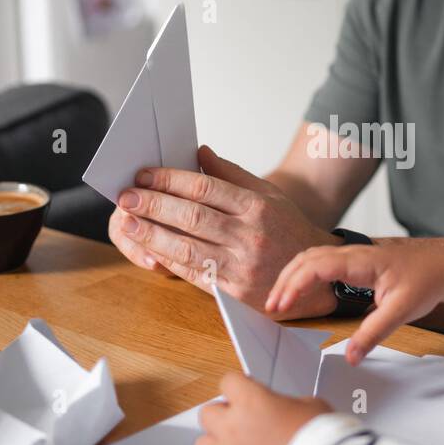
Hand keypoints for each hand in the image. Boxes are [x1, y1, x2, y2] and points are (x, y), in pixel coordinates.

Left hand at [108, 145, 340, 317]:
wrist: (317, 279)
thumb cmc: (289, 231)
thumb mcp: (269, 196)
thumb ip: (232, 174)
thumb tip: (199, 152)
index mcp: (258, 206)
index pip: (205, 187)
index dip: (170, 179)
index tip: (144, 174)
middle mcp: (250, 235)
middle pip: (192, 216)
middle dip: (154, 204)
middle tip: (126, 196)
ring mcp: (242, 266)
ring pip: (188, 246)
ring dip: (153, 234)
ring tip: (129, 221)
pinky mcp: (235, 292)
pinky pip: (195, 273)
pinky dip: (169, 260)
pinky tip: (150, 248)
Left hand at [185, 372, 330, 444]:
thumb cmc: (323, 441)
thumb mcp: (312, 405)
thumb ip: (287, 403)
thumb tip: (282, 409)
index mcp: (253, 401)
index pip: (228, 382)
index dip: (238, 387)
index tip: (245, 393)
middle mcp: (234, 427)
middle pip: (208, 413)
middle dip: (223, 416)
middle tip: (239, 422)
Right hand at [266, 243, 443, 363]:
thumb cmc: (426, 282)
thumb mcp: (402, 311)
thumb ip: (374, 333)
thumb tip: (350, 356)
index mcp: (362, 261)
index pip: (316, 266)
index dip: (294, 285)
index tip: (281, 306)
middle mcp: (354, 253)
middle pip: (307, 259)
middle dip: (285, 281)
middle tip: (272, 307)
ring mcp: (354, 254)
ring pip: (312, 257)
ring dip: (292, 275)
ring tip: (280, 300)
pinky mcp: (356, 260)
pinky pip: (321, 261)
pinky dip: (304, 273)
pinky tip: (300, 289)